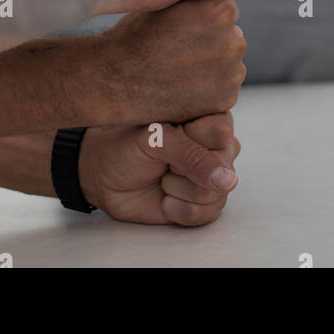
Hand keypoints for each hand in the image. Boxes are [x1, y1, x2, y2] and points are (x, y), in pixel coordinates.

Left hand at [79, 111, 240, 225]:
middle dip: (184, 170)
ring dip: (178, 190)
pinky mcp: (204, 204)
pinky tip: (165, 197)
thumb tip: (229, 180)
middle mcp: (215, 148)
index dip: (193, 140)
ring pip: (215, 195)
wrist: (104, 177)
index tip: (169, 135)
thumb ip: (193, 156)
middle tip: (162, 160)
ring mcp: (211, 177)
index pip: (222, 132)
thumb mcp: (156, 140)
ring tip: (162, 176)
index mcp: (206, 118)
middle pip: (223, 168)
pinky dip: (178, 209)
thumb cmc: (126, 147)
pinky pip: (206, 215)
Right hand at [99, 0, 246, 124]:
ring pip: (228, 65)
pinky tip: (182, 87)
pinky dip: (208, 91)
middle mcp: (234, 40)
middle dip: (212, 43)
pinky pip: (223, 90)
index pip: (225, 11)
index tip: (183, 30)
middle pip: (230, 38)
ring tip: (179, 70)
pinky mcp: (225, 100)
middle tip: (180, 52)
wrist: (116, 79)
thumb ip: (199, 1)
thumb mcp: (170, 3)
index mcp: (221, 10)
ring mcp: (232, 73)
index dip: (203, 20)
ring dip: (212, 67)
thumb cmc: (138, 36)